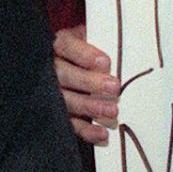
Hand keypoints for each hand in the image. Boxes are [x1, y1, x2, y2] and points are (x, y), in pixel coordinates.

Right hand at [54, 25, 118, 146]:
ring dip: (90, 107)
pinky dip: (85, 130)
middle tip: (114, 87)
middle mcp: (49, 69)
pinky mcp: (56, 114)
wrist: (64, 65)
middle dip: (89, 82)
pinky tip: (102, 134)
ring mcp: (50, 93)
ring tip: (113, 111)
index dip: (83, 54)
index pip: (67, 47)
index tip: (105, 62)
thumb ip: (99, 37)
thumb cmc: (82, 49)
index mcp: (58, 45)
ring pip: (66, 101)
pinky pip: (69, 123)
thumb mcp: (87, 37)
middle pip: (64, 75)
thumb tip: (123, 41)